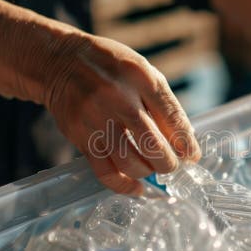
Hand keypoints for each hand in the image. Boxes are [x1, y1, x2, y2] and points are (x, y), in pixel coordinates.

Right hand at [42, 34, 199, 193]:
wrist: (59, 61)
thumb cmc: (109, 66)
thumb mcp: (141, 70)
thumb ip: (162, 102)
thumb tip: (184, 141)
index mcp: (140, 76)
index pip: (172, 117)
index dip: (186, 143)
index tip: (192, 156)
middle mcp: (117, 98)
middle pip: (153, 145)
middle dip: (169, 163)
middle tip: (172, 165)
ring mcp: (96, 118)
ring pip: (130, 163)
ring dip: (148, 173)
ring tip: (153, 169)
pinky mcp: (80, 136)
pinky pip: (105, 171)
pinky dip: (124, 186)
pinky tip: (137, 188)